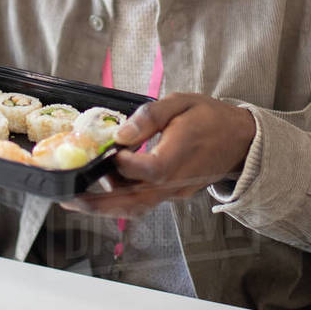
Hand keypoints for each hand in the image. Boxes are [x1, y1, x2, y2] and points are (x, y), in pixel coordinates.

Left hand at [61, 93, 256, 217]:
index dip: (122, 163)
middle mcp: (175, 182)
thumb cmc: (211, 117)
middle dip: (98, 205)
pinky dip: (123, 199)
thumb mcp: (181, 103)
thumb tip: (120, 134)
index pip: (145, 170)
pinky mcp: (174, 194)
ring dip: (107, 207)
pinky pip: (145, 202)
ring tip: (80, 198)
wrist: (241, 140)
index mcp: (178, 157)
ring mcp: (175, 192)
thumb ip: (149, 117)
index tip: (108, 149)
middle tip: (69, 201)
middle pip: (134, 203)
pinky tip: (107, 188)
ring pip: (137, 207)